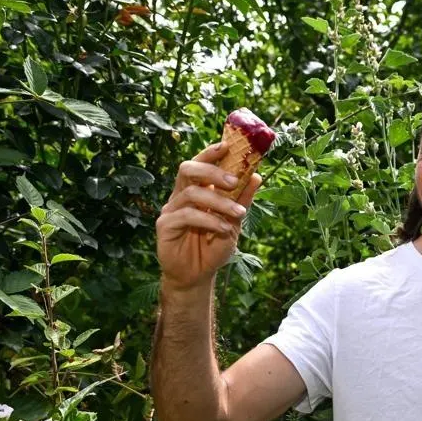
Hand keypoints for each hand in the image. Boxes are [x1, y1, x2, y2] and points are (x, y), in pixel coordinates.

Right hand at [155, 142, 261, 291]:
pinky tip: (223, 228)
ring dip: (219, 202)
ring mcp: (170, 209)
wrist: (198, 275)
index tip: (228, 144)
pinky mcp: (165, 226)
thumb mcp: (234, 223)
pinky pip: (186, 215)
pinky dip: (208, 220)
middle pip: (188, 169)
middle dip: (212, 170)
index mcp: (196, 190)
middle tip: (234, 181)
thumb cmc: (213, 246)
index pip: (199, 163)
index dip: (211, 152)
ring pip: (191, 193)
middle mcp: (180, 196)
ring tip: (238, 214)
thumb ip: (242, 201)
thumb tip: (256, 176)